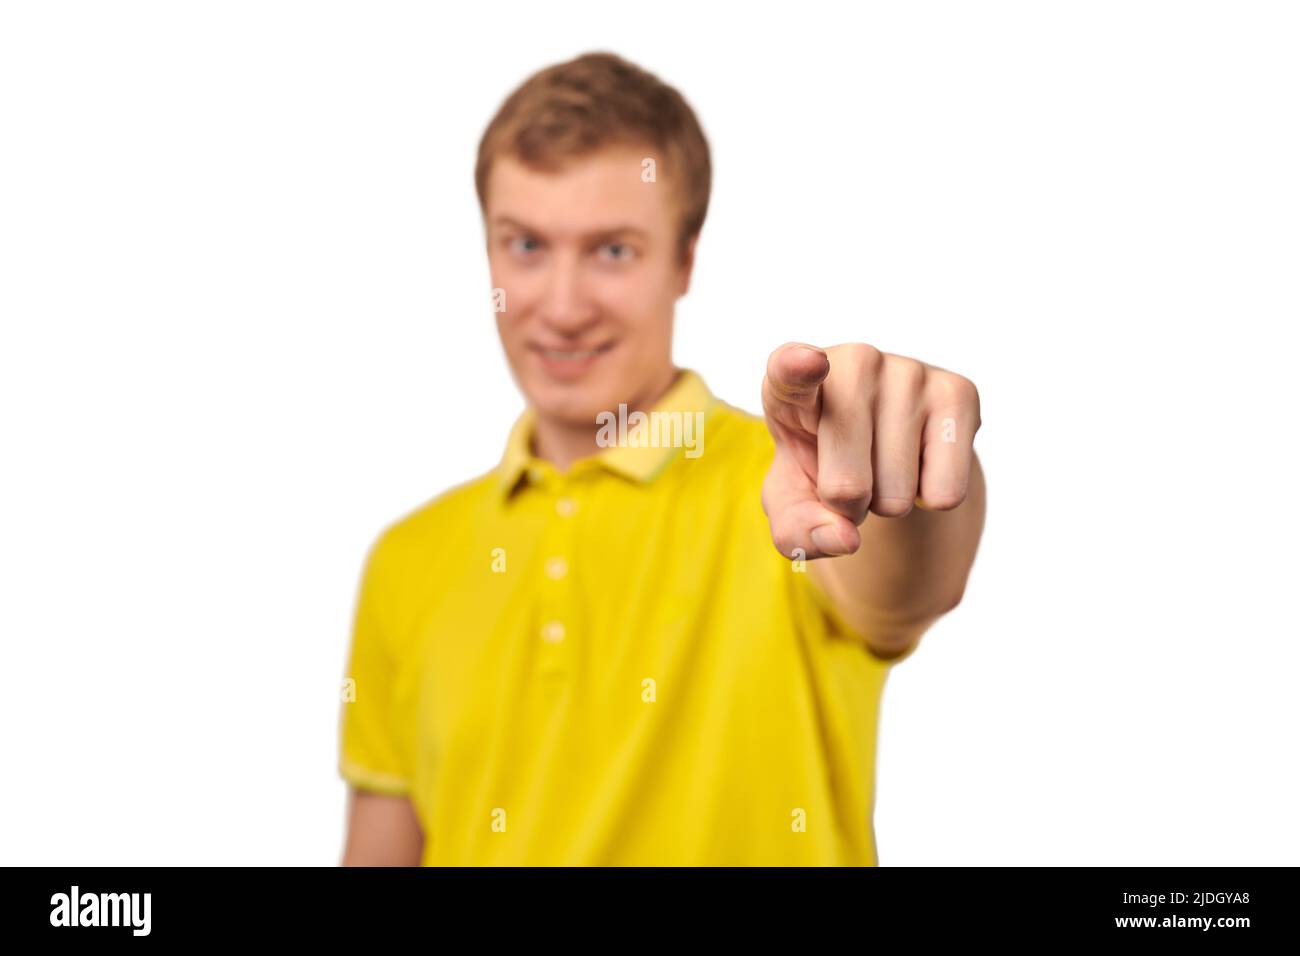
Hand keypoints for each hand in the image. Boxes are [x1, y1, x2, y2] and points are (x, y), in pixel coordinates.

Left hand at [761, 342, 980, 558]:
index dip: (796, 368)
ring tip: (882, 464)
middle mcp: (853, 363)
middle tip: (849, 478)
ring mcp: (908, 371)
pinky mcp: (957, 392)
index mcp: (791, 383)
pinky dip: (930, 498)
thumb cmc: (823, 466)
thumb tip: (845, 539)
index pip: (789, 372)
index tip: (805, 362)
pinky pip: (944, 491)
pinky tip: (919, 460)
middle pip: (847, 486)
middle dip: (848, 508)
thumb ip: (797, 530)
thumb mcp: (793, 503)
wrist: (880, 444)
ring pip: (897, 495)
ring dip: (888, 501)